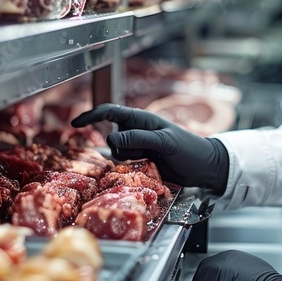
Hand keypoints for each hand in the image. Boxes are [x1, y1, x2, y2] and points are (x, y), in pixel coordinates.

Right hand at [71, 104, 229, 192]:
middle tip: (142, 154)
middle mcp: (138, 131)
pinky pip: (126, 163)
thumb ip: (139, 138)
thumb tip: (112, 138)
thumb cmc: (189, 149)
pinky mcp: (143, 161)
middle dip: (119, 147)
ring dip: (127, 159)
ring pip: (118, 152)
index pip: (111, 112)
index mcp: (142, 119)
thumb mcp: (165, 142)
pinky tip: (143, 168)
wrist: (206, 167)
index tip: (75, 124)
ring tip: (150, 161)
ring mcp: (140, 146)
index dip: (92, 116)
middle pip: (112, 136)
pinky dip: (128, 167)